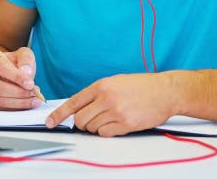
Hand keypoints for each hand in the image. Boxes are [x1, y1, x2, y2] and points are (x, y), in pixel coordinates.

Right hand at [0, 47, 42, 110]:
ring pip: (1, 101)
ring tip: (34, 99)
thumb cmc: (16, 62)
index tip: (30, 83)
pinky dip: (17, 108)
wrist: (11, 72)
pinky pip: (2, 109)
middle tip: (34, 92)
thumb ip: (26, 60)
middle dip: (19, 92)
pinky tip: (28, 103)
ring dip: (20, 102)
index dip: (16, 77)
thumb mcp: (23, 54)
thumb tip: (26, 72)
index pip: (1, 68)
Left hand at [46, 73, 174, 136]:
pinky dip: (108, 132)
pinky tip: (119, 123)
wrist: (166, 91)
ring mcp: (115, 111)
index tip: (50, 122)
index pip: (73, 102)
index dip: (59, 114)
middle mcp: (106, 98)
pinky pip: (105, 134)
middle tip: (93, 120)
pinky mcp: (125, 124)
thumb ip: (97, 94)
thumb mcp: (116, 82)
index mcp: (101, 85)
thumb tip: (80, 108)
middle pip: (80, 119)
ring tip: (113, 117)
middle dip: (83, 124)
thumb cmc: (142, 86)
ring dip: (98, 127)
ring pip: (92, 128)